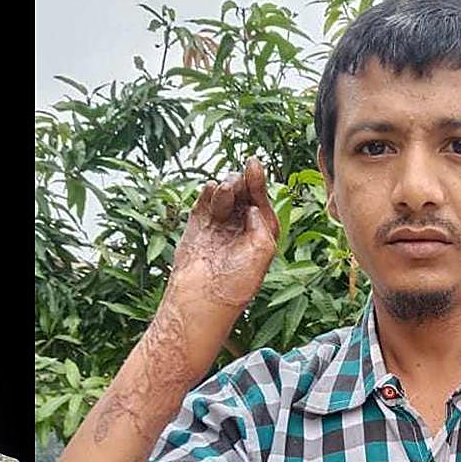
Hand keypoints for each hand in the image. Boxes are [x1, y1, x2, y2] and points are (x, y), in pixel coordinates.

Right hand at [160, 157, 280, 335]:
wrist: (202, 298)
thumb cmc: (236, 282)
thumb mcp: (263, 250)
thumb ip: (263, 222)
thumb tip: (251, 205)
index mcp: (260, 233)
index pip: (260, 200)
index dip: (258, 180)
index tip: (253, 163)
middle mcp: (240, 228)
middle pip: (242, 192)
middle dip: (241, 182)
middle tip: (236, 183)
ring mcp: (218, 226)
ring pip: (224, 194)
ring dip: (225, 187)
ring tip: (223, 192)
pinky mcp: (197, 227)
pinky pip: (204, 202)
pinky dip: (207, 193)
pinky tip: (210, 191)